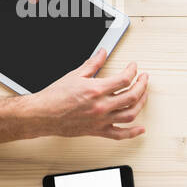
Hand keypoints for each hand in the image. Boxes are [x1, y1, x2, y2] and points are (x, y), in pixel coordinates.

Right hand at [28, 48, 148, 139]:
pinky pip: (120, 134)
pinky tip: (140, 128)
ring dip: (141, 103)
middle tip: (144, 78)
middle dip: (142, 85)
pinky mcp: (98, 131)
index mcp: (96, 90)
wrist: (42, 114)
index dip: (133, 71)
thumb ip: (93, 63)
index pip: (124, 79)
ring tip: (143, 95)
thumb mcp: (75, 75)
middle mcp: (101, 106)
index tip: (134, 67)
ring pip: (130, 114)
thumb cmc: (55, 96)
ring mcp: (101, 120)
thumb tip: (102, 52)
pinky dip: (132, 132)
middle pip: (132, 96)